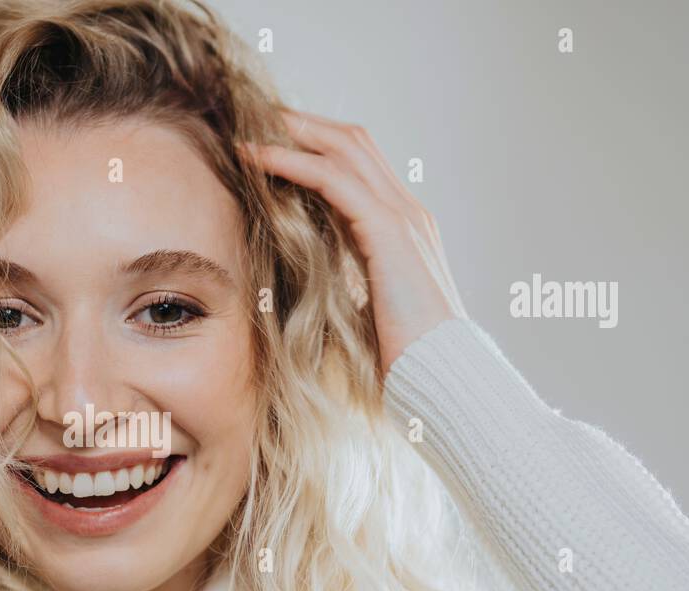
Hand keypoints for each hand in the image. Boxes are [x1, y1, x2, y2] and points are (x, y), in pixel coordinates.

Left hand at [241, 109, 467, 375]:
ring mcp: (403, 217)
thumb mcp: (364, 307)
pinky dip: (293, 162)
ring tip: (249, 126)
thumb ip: (344, 280)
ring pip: (345, 148)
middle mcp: (409, 212)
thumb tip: (303, 280)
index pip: (361, 164)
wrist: (439, 375)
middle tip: (255, 117)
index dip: (318, 145)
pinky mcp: (389, 231)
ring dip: (294, 132)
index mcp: (405, 229)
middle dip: (304, 124)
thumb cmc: (400, 358)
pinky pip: (334, 179)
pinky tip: (258, 157)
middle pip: (354, 141)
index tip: (273, 142)